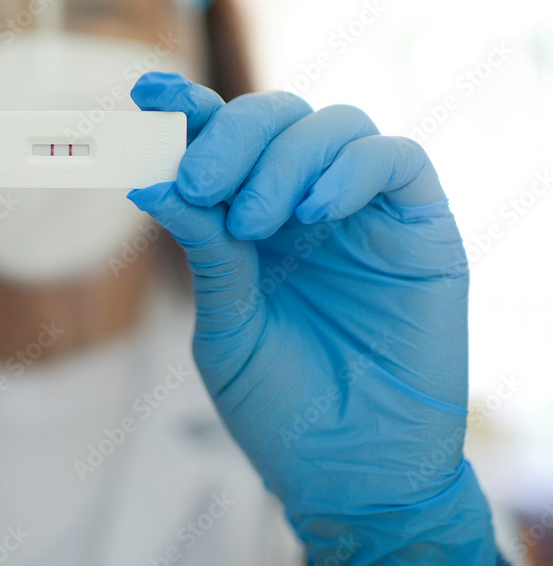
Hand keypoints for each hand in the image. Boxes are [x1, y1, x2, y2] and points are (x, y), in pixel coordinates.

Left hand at [127, 73, 499, 565]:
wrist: (349, 471)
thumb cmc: (280, 405)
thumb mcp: (227, 323)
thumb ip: (205, 249)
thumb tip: (151, 180)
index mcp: (251, 223)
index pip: (222, 142)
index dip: (187, 108)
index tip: (146, 94)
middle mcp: (305, 206)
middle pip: (276, 118)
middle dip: (230, 134)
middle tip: (199, 183)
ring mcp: (363, 213)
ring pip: (334, 125)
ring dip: (283, 158)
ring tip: (254, 221)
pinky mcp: (420, 228)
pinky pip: (396, 160)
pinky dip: (350, 170)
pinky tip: (314, 212)